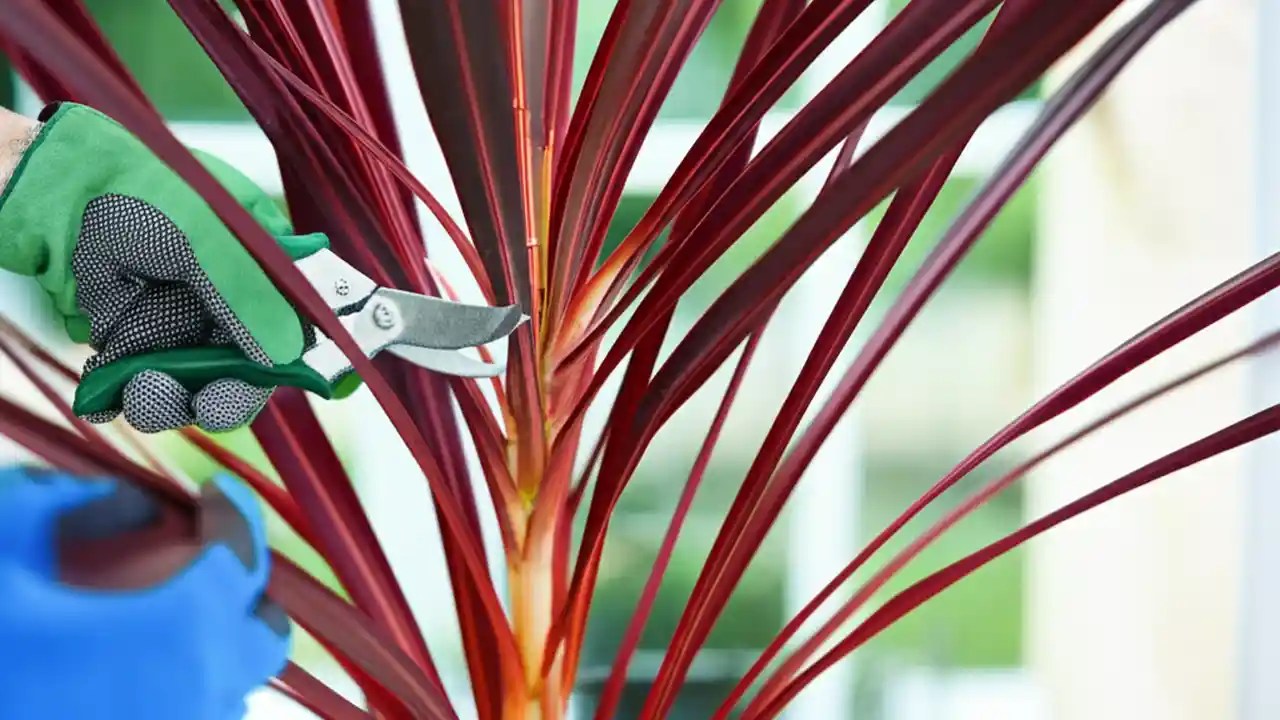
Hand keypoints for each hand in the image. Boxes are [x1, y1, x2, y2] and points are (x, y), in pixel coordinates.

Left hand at [0, 102, 314, 432]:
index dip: (292, 358)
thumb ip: (251, 297)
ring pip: (196, 385)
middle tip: (209, 403)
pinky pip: (146, 386)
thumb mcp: (206, 237)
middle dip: (227, 393)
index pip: (293, 322)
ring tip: (145, 392)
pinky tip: (117, 396)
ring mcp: (179, 321)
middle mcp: (225, 296)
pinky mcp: (132, 342)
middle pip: (248, 368)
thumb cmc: (132, 192)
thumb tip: (292, 354)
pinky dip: (134, 399)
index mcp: (259, 260)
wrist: (45, 194)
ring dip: (175, 400)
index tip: (275, 381)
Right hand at [0, 468, 288, 719]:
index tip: (214, 493)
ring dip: (214, 649)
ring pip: (229, 692)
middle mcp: (196, 695)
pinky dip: (178, 695)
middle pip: (261, 639)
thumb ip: (61, 502)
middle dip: (245, 593)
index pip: (238, 557)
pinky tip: (128, 672)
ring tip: (165, 615)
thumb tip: (128, 502)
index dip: (234, 514)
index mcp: (176, 630)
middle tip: (205, 560)